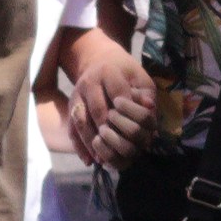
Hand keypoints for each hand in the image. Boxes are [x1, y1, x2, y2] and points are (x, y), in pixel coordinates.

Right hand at [51, 29, 155, 169]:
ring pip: (81, 122)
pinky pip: (72, 129)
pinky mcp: (70, 108)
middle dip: (109, 130)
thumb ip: (144, 93)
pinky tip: (89, 160)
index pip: (118, 93)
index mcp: (108, 72)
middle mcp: (88, 84)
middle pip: (97, 110)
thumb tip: (150, 109)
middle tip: (123, 147)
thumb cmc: (124, 71)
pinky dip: (79, 146)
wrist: (98, 60)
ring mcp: (77, 97)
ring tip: (105, 159)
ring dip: (92, 142)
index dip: (127, 110)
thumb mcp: (138, 75)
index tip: (139, 127)